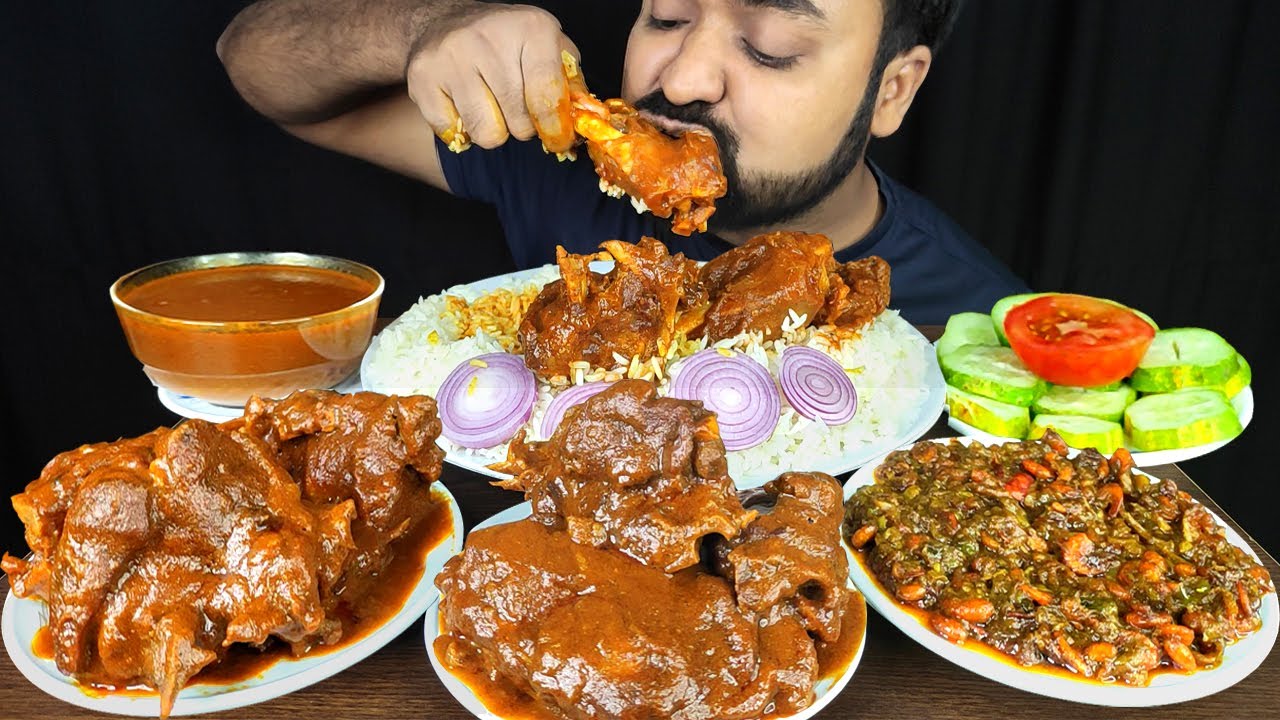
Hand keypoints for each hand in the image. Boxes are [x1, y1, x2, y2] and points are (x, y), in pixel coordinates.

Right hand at [406, 3, 578, 152]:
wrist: (443, 23)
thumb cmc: (507, 43)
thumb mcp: (548, 48)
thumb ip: (570, 84)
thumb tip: (582, 121)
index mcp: (530, 28)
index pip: (546, 98)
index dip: (556, 128)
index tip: (557, 138)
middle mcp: (488, 38)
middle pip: (519, 123)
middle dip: (523, 127)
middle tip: (515, 108)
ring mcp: (451, 57)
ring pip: (487, 134)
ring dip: (494, 130)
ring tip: (490, 105)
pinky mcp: (422, 77)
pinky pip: (454, 133)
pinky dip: (461, 129)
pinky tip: (463, 104)